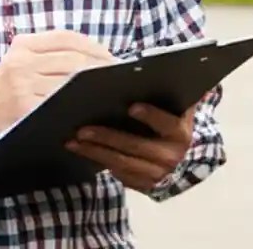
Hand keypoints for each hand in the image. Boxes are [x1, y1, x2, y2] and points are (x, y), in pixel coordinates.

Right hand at [0, 30, 114, 137]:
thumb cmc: (8, 83)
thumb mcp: (21, 58)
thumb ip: (50, 53)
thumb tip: (100, 58)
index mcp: (23, 44)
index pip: (66, 38)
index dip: (94, 47)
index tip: (114, 58)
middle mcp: (21, 61)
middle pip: (73, 59)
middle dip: (102, 68)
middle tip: (121, 77)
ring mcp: (22, 84)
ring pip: (69, 81)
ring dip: (95, 86)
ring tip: (111, 91)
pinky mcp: (24, 106)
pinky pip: (59, 103)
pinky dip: (78, 104)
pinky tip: (90, 107)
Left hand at [65, 100, 197, 192]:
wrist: (175, 155)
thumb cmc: (165, 121)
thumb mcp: (171, 107)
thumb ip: (167, 90)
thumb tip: (154, 66)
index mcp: (179, 132)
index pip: (166, 123)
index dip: (151, 116)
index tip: (131, 106)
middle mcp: (171, 156)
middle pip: (136, 146)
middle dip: (107, 137)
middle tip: (82, 128)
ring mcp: (157, 173)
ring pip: (121, 162)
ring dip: (94, 151)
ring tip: (72, 139)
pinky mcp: (142, 185)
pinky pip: (116, 174)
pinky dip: (95, 161)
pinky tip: (78, 150)